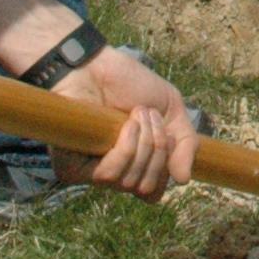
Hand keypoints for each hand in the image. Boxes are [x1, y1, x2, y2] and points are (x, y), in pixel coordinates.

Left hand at [48, 48, 200, 201]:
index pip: (153, 193)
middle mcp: (114, 172)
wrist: (96, 65)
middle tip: (150, 117)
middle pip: (146, 188)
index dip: (166, 169)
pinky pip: (108, 175)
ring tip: (137, 115)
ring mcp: (93, 171)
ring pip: (129, 182)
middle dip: (158, 149)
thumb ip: (185, 144)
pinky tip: (125, 125)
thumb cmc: (130, 84)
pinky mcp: (73, 167)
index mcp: (134, 164)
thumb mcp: (171, 109)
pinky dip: (125, 148)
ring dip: (143, 144)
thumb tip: (183, 180)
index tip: (168, 136)